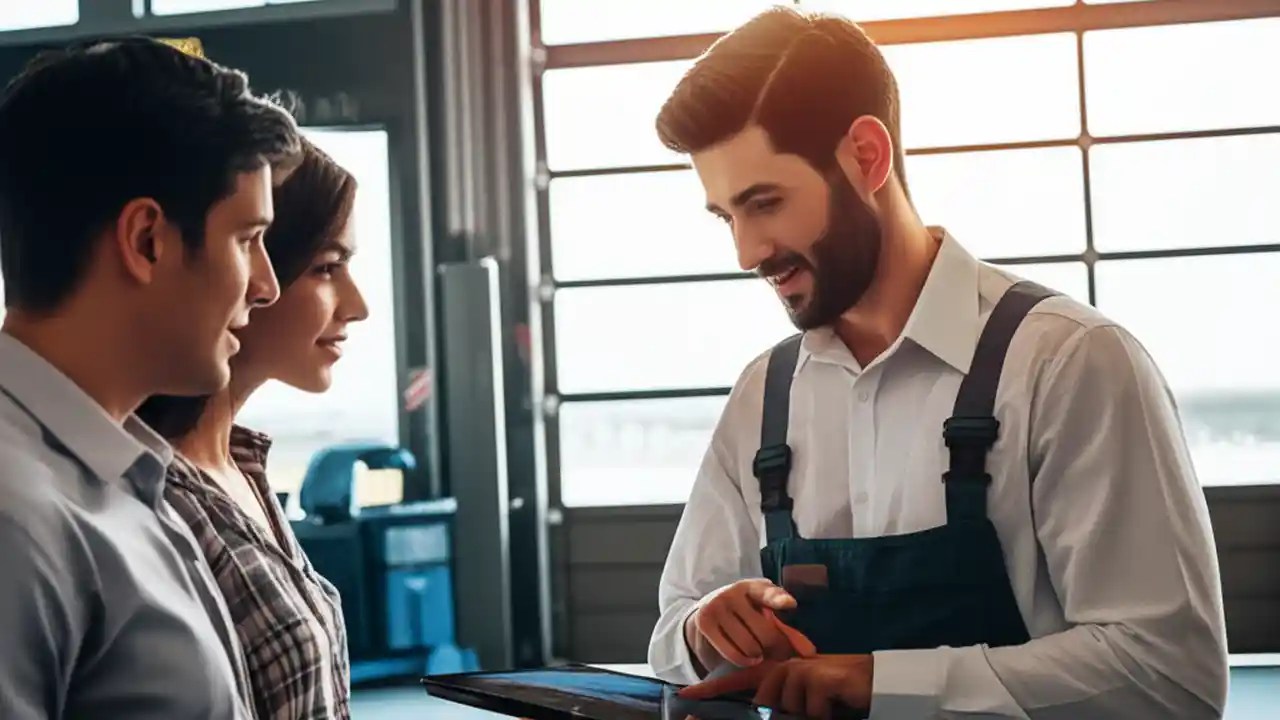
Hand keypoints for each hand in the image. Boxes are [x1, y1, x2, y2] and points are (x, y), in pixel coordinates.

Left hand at [680, 655, 872, 719]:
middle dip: (786, 712)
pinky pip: (809, 709)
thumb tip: (763, 708)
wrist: (867, 680)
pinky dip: (822, 712)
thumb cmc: (831, 693)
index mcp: (775, 671)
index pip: (736, 681)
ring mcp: (798, 669)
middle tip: (812, 705)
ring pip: (787, 707)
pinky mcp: (816, 676)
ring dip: (808, 712)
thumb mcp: (800, 700)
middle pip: (765, 703)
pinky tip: (832, 701)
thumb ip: (778, 701)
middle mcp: (782, 666)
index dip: (710, 689)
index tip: (685, 695)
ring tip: (824, 703)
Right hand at [686, 579, 816, 668]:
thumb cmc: (747, 612)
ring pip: (750, 646)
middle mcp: (733, 592)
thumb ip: (785, 626)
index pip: (768, 593)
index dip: (779, 599)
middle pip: (764, 632)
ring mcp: (717, 606)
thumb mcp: (763, 609)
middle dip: (777, 648)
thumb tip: (809, 652)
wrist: (709, 608)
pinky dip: (745, 661)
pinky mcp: (705, 623)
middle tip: (781, 654)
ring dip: (759, 656)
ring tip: (761, 654)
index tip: (790, 604)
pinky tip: (750, 659)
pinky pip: (733, 653)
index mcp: (752, 586)